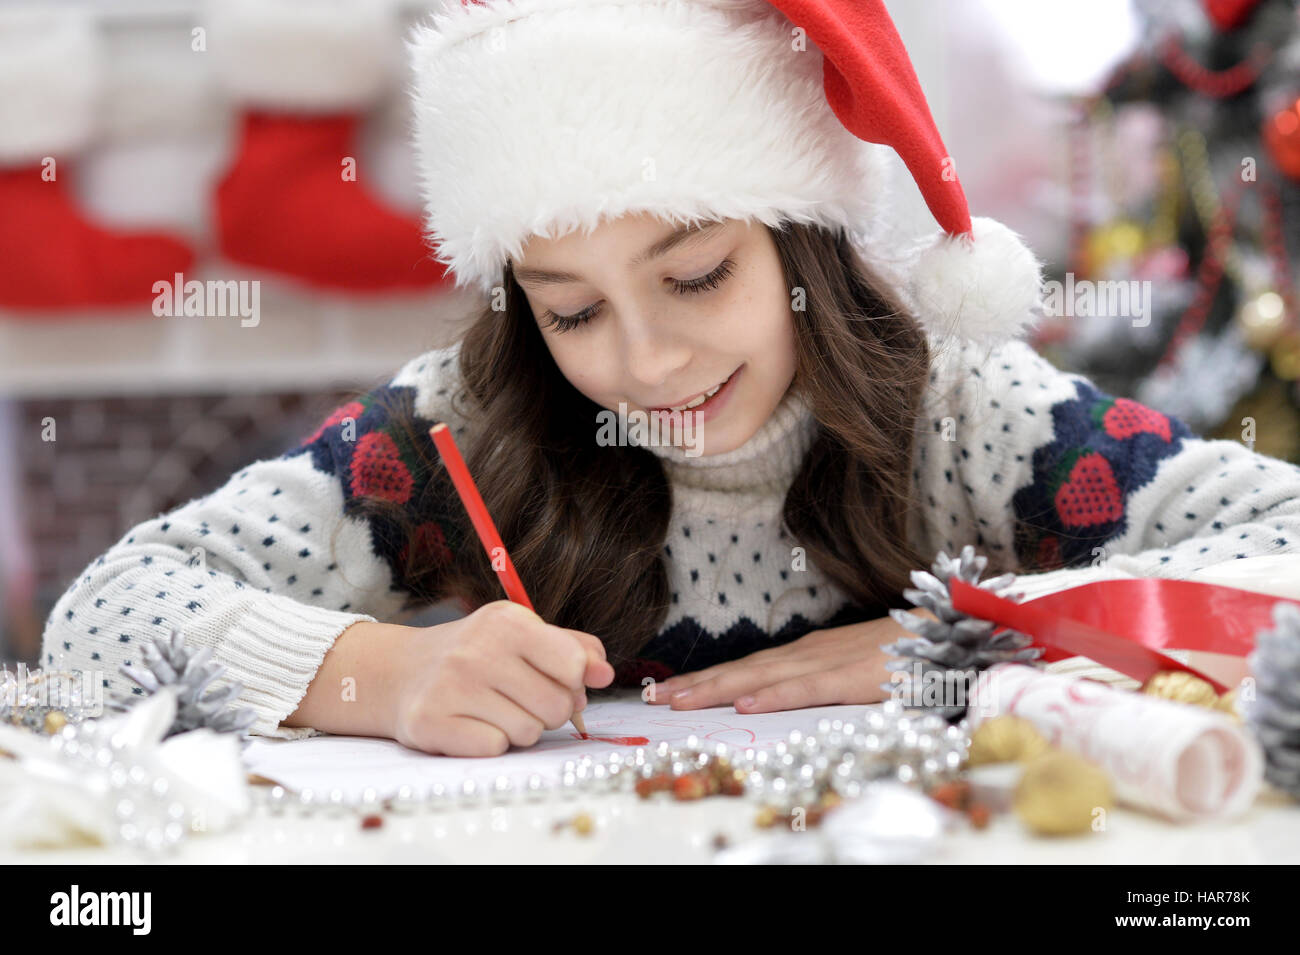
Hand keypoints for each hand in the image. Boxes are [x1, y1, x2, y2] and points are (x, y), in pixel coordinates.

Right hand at [390, 601, 614, 755]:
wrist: (401, 671)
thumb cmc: (478, 654)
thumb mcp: (525, 636)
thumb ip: (574, 650)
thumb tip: (605, 673)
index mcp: (507, 621)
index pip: (574, 664)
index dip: (572, 681)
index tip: (551, 677)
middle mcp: (477, 649)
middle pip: (557, 707)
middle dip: (549, 710)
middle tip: (519, 697)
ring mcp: (451, 687)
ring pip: (529, 733)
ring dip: (519, 728)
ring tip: (492, 708)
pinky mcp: (431, 723)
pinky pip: (495, 749)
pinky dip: (490, 742)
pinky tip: (471, 723)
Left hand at [646, 612, 926, 712]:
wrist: (946, 628)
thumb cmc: (900, 651)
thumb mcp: (848, 667)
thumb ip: (816, 680)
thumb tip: (779, 694)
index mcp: (804, 653)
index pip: (744, 668)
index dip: (704, 679)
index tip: (667, 690)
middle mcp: (805, 653)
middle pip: (740, 671)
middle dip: (695, 685)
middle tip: (653, 697)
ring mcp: (825, 662)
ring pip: (760, 677)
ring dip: (717, 689)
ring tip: (679, 700)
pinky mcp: (849, 676)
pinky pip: (806, 688)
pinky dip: (775, 696)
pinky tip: (748, 704)